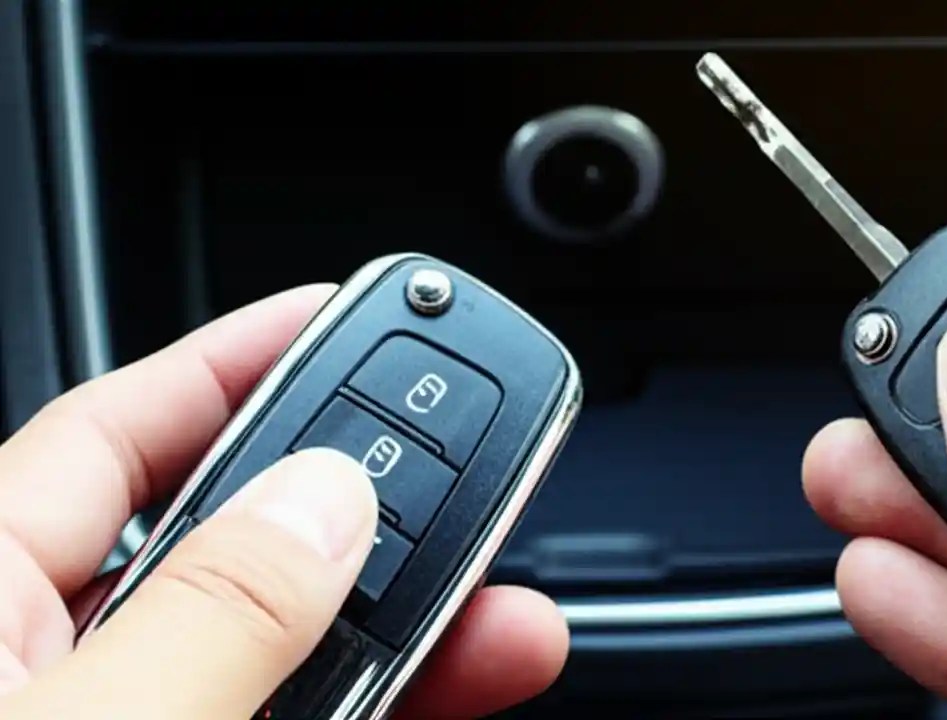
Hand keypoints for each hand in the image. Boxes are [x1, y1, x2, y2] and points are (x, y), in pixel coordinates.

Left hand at [0, 286, 567, 717]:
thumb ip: (211, 614)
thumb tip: (328, 505)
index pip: (115, 430)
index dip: (235, 363)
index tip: (341, 316)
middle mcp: (45, 666)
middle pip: (232, 541)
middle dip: (364, 511)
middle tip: (471, 479)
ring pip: (281, 652)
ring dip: (404, 633)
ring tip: (507, 625)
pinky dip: (379, 709)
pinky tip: (452, 688)